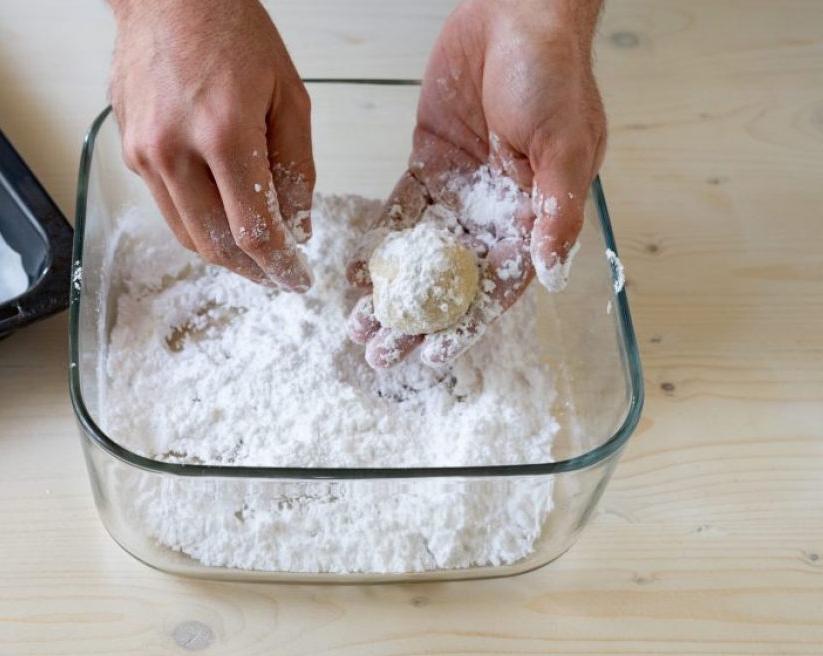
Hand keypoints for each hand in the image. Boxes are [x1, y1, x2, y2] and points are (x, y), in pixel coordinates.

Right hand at [108, 0, 314, 291]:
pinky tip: (220, 208)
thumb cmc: (232, 31)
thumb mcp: (288, 94)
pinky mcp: (130, 152)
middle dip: (252, 270)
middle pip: (215, 245)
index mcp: (224, 134)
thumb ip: (296, 166)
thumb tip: (298, 227)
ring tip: (253, 250)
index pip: (253, 231)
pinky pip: (167, 204)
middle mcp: (175, 150)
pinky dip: (197, 218)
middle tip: (277, 274)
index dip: (280, 266)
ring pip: (186, 234)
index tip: (297, 279)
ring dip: (222, 252)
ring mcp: (145, 154)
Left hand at [348, 0, 607, 367]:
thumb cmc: (553, 76)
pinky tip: (354, 273)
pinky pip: (399, 215)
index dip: (465, 326)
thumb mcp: (565, 146)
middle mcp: (494, 214)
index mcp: (533, 218)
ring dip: (390, 294)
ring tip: (358, 326)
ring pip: (419, 257)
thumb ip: (556, 211)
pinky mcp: (427, 166)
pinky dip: (377, 246)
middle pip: (450, 284)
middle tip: (379, 353)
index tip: (430, 358)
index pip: (497, 288)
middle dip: (415, 322)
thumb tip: (549, 273)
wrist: (515, 17)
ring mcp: (458, 193)